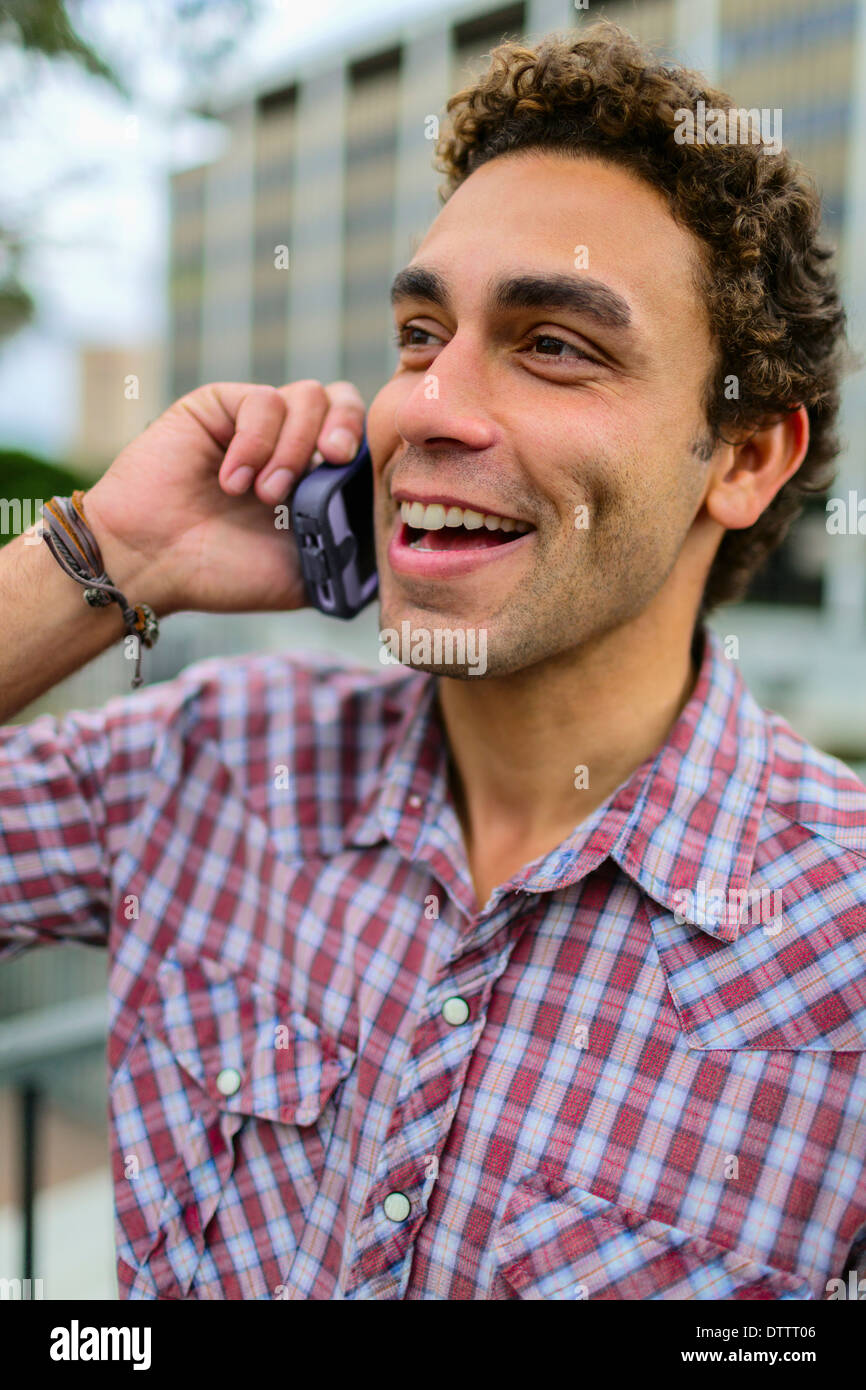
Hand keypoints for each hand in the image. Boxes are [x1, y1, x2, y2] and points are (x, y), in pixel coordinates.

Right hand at [82, 379, 365, 616]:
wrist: (151, 563)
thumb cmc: (221, 574)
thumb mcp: (301, 576)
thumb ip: (346, 557)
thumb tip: (390, 545)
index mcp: (317, 479)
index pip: (363, 440)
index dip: (372, 450)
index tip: (364, 479)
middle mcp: (290, 444)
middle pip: (344, 401)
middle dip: (348, 427)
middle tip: (336, 460)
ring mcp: (256, 423)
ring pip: (308, 396)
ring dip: (295, 447)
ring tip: (267, 495)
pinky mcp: (221, 405)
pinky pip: (262, 400)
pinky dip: (256, 441)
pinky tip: (234, 481)